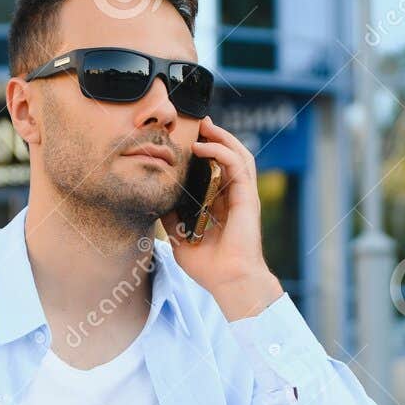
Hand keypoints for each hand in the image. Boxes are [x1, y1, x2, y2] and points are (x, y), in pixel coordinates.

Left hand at [162, 115, 283, 321]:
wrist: (229, 281)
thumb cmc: (209, 267)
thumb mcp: (180, 238)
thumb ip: (172, 218)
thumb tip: (157, 201)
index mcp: (222, 204)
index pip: (217, 168)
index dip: (206, 151)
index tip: (189, 139)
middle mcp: (234, 196)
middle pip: (229, 156)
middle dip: (215, 137)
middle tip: (198, 124)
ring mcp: (242, 195)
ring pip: (238, 154)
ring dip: (221, 137)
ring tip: (204, 126)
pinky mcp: (247, 197)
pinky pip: (237, 165)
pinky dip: (221, 151)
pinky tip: (203, 147)